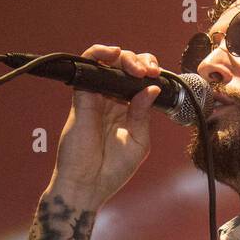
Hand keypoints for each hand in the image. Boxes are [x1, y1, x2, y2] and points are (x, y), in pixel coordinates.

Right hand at [50, 45, 162, 208]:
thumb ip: (143, 114)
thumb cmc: (112, 169)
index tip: (157, 75)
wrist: (88, 185)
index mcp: (127, 110)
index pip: (138, 80)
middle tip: (149, 71)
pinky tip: (113, 54)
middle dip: (140, 61)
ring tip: (137, 68)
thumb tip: (152, 87)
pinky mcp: (82, 98)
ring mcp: (96, 97)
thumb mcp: (138, 141)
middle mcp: (111, 100)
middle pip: (124, 67)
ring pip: (107, 62)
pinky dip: (98, 53)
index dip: (149, 71)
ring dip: (125, 57)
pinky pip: (87, 67)